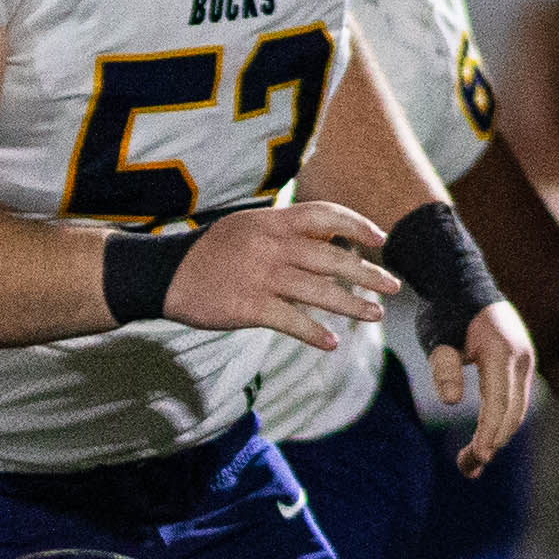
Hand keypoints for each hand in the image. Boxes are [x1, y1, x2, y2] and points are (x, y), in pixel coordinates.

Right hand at [160, 201, 397, 349]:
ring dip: (352, 305)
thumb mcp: (246, 226)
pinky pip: (290, 321)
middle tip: (394, 286)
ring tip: (375, 315)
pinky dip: (313, 333)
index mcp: (271, 222)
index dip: (357, 225)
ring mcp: (260, 277)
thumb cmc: (210, 251)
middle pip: (331, 257)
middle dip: (368, 273)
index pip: (324, 215)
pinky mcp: (248, 307)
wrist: (165, 274)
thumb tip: (328, 237)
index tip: (380, 239)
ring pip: (318, 291)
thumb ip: (284, 230)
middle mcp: (270, 246)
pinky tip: (331, 343)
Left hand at [429, 301, 534, 475]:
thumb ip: (444, 369)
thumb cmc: (446, 311)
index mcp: (502, 353)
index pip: (499, 403)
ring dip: (496, 437)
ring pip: (515, 409)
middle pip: (512, 413)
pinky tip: (482, 439)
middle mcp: (522, 359)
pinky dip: (500, 421)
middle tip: (466, 469)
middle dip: (491, 443)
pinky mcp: (520, 365)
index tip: (477, 458)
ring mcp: (525, 361)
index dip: (489, 434)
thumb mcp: (438, 339)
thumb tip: (453, 402)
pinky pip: (513, 399)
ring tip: (470, 463)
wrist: (463, 282)